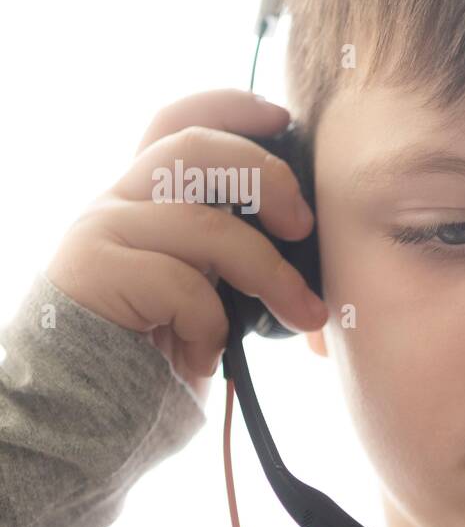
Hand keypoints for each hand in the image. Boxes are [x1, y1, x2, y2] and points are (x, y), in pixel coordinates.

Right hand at [45, 89, 327, 403]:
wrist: (85, 418)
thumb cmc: (158, 357)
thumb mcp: (210, 295)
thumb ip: (239, 260)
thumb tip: (317, 260)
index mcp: (148, 199)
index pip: (177, 122)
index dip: (230, 108)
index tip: (281, 118)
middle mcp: (117, 202)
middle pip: (194, 148)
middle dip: (266, 178)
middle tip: (303, 225)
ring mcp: (99, 234)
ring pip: (204, 226)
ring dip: (270, 276)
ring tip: (303, 316)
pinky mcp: (90, 274)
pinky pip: (180, 285)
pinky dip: (209, 327)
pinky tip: (201, 357)